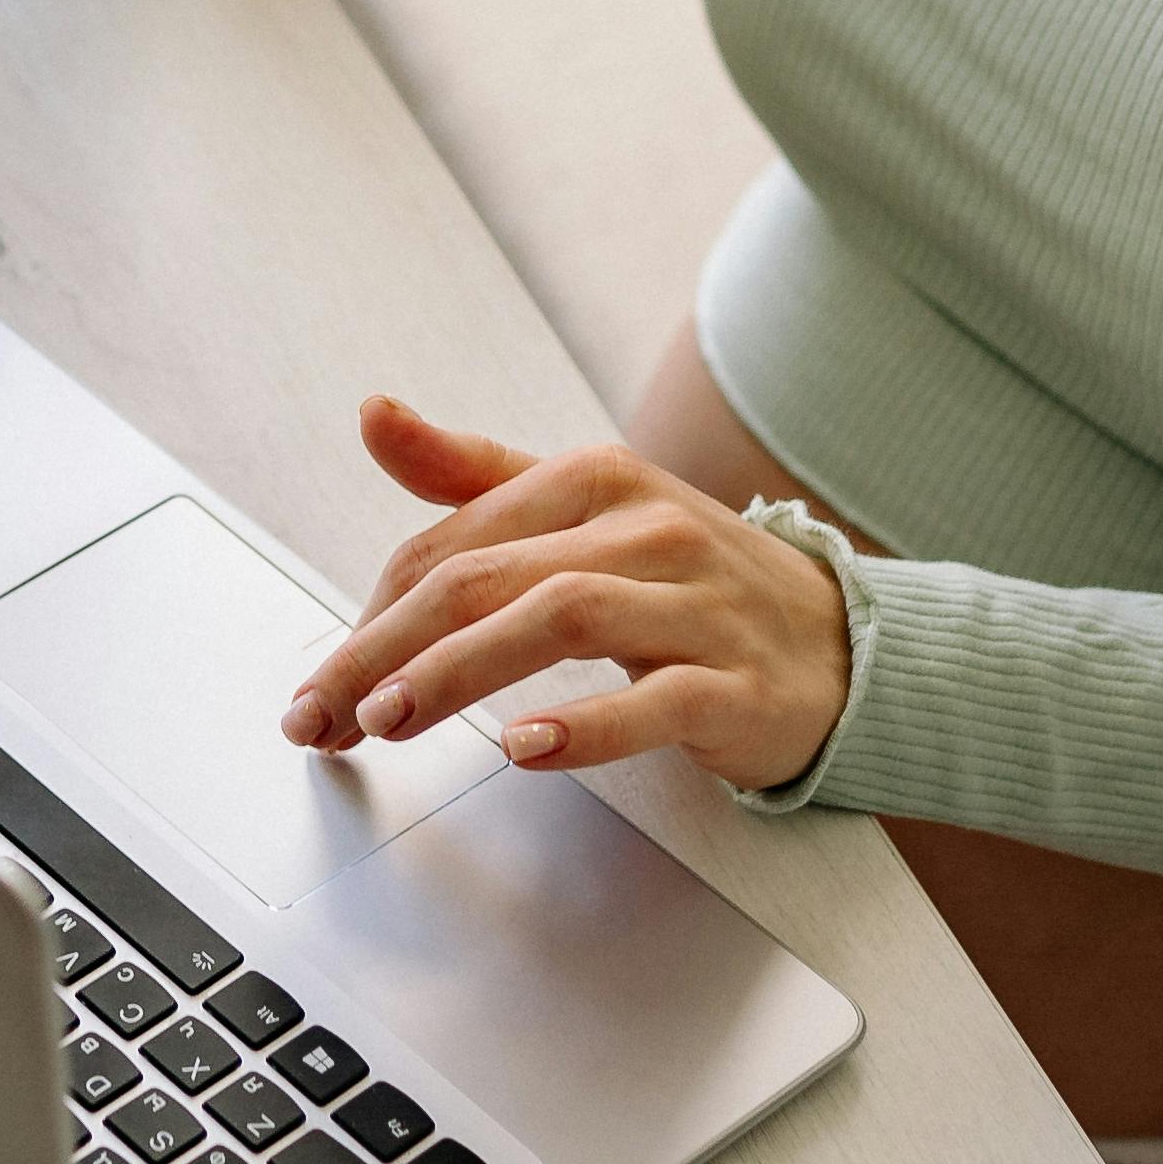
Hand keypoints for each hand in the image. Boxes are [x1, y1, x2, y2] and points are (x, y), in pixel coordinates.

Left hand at [280, 395, 852, 791]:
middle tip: (322, 714)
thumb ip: (473, 475)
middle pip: (488, 576)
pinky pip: (656, 698)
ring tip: (389, 720)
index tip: (320, 684)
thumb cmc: (690, 582)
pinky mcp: (738, 684)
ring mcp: (698, 604)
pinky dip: (585, 726)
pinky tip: (523, 750)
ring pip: (560, 620)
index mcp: (597, 480)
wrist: (842, 644)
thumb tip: (373, 413)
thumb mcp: (585, 512)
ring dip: (459, 673)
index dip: (372, 613)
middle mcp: (646, 529)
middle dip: (386, 648)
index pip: (454, 539)